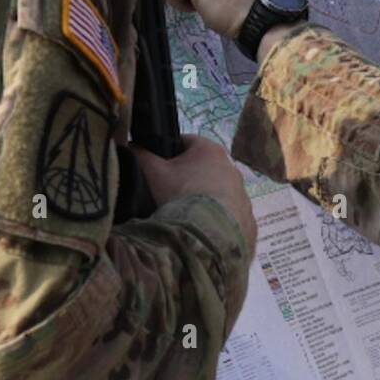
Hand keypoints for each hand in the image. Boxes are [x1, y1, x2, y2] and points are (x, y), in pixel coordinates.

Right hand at [134, 135, 256, 251]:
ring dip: (202, 200)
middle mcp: (232, 168)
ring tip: (184, 216)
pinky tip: (201, 230)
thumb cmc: (180, 195)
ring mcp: (243, 194)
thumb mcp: (154, 173)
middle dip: (186, 178)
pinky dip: (215, 220)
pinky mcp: (247, 218)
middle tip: (167, 194)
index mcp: (210, 150)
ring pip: (216, 193)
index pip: (185, 142)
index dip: (168, 152)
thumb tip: (131, 146)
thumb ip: (141, 155)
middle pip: (202, 169)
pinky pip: (227, 216)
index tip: (157, 167)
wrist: (207, 236)